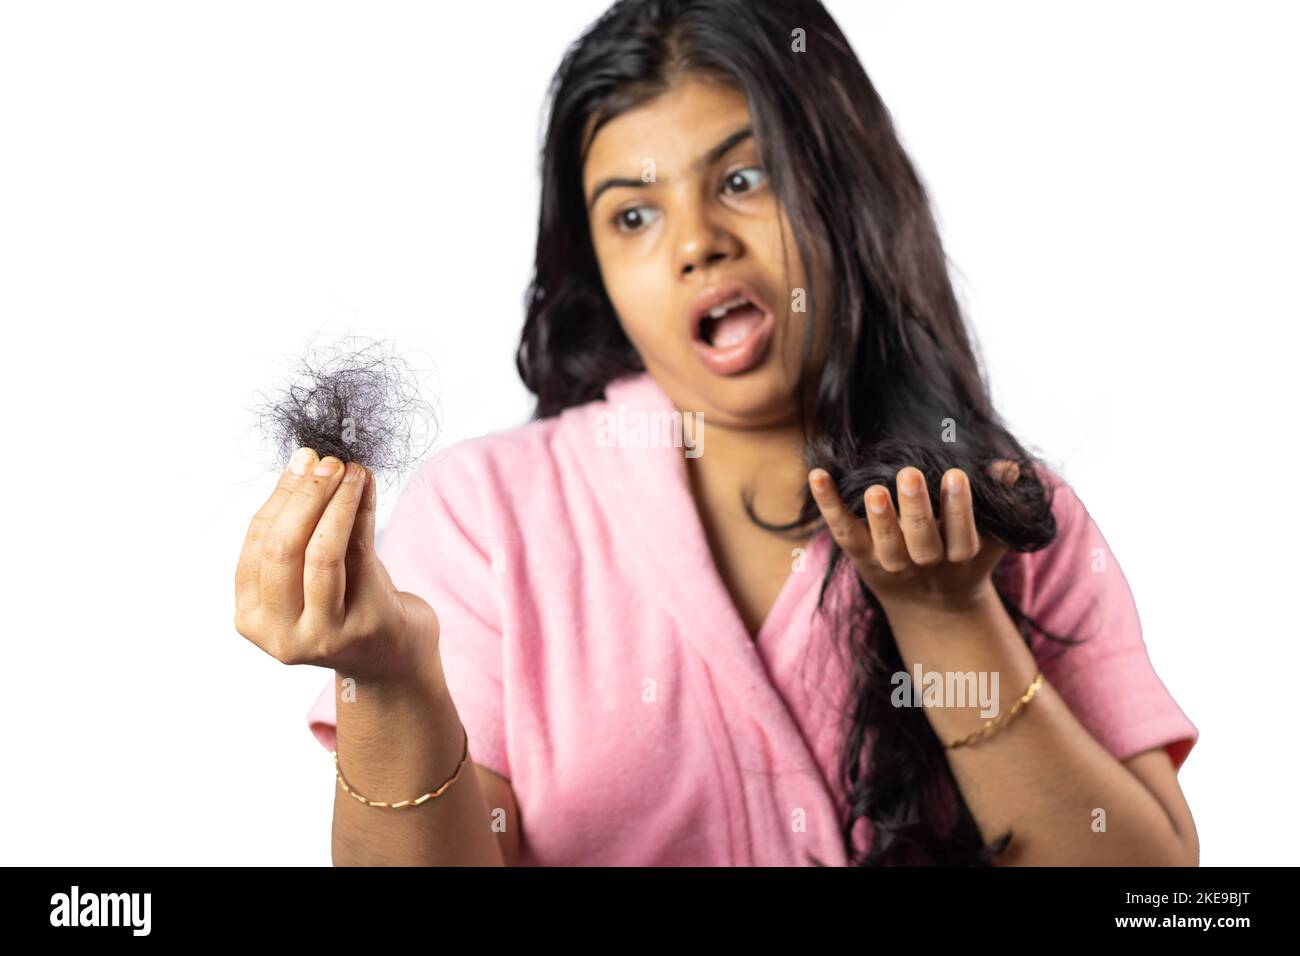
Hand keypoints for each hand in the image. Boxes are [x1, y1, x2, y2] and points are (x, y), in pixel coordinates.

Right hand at [234, 447, 440, 687]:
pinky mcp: (365, 625)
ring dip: (335, 502)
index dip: (280, 497)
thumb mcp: (311, 573)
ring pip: (320, 554)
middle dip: (305, 497)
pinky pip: (358, 557)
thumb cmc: (348, 606)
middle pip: (282, 549)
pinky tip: (366, 487)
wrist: (393, 661)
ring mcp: (323, 635)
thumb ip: (299, 530)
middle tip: (327, 460)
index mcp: (253, 618)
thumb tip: (304, 464)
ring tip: (350, 469)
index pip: (257, 544)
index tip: (302, 459)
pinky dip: (361, 514)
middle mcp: (281, 634)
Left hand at [808, 459, 1021, 614]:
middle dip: (916, 509)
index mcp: (960, 557)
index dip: (959, 509)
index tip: (956, 474)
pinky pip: (843, 532)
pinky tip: (818, 475)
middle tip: (910, 474)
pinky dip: (829, 505)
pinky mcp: (860, 557)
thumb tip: (1010, 467)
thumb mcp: (989, 537)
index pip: (962, 535)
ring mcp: (890, 563)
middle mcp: (924, 564)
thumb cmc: (962, 556)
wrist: (930, 605)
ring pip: (885, 545)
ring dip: (879, 518)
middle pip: (921, 541)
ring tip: (875, 489)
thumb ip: (1001, 503)